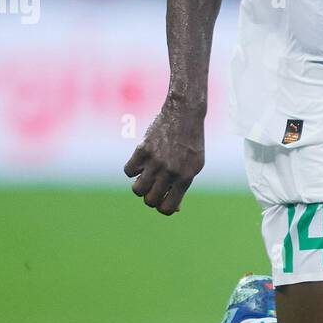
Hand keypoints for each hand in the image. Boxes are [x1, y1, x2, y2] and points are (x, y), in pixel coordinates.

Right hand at [123, 97, 204, 214]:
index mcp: (185, 178)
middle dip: (150, 197)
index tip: (162, 198)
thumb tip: (175, 208)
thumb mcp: (194, 166)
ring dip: (139, 186)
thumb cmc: (190, 144)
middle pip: (150, 201)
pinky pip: (128, 171)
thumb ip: (182, 186)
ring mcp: (156, 160)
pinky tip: (140, 162)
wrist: (184, 114)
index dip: (162, 207)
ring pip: (137, 189)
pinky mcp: (143, 149)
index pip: (168, 208)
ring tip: (145, 176)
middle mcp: (170, 171)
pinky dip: (132, 169)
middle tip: (154, 185)